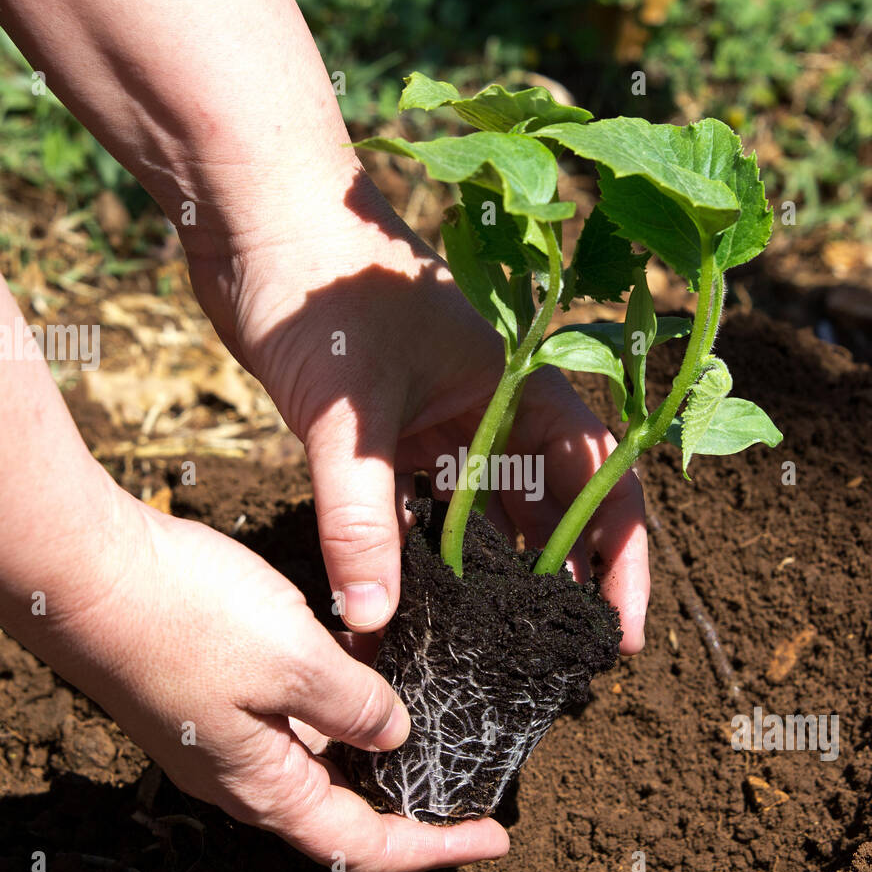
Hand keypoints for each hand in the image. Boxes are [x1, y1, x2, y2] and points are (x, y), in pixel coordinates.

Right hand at [34, 493, 510, 871]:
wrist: (82, 571)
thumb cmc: (186, 618)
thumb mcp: (296, 662)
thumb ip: (356, 705)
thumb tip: (394, 734)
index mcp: (265, 786)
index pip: (364, 844)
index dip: (434, 847)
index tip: (493, 836)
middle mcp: (242, 775)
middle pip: (342, 811)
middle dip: (408, 803)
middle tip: (469, 783)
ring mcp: (221, 736)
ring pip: (318, 760)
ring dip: (375, 747)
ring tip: (433, 722)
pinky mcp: (211, 694)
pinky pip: (291, 718)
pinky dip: (337, 703)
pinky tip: (367, 666)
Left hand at [183, 167, 650, 649]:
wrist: (250, 212)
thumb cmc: (322, 287)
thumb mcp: (350, 412)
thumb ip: (361, 518)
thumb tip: (374, 621)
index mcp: (522, 385)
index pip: (600, 480)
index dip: (620, 558)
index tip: (621, 631)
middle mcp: (491, 407)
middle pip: (546, 507)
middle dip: (558, 582)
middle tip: (557, 659)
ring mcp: (437, 420)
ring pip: (479, 514)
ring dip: (485, 577)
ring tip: (491, 650)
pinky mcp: (384, 432)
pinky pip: (412, 508)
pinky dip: (412, 556)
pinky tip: (408, 607)